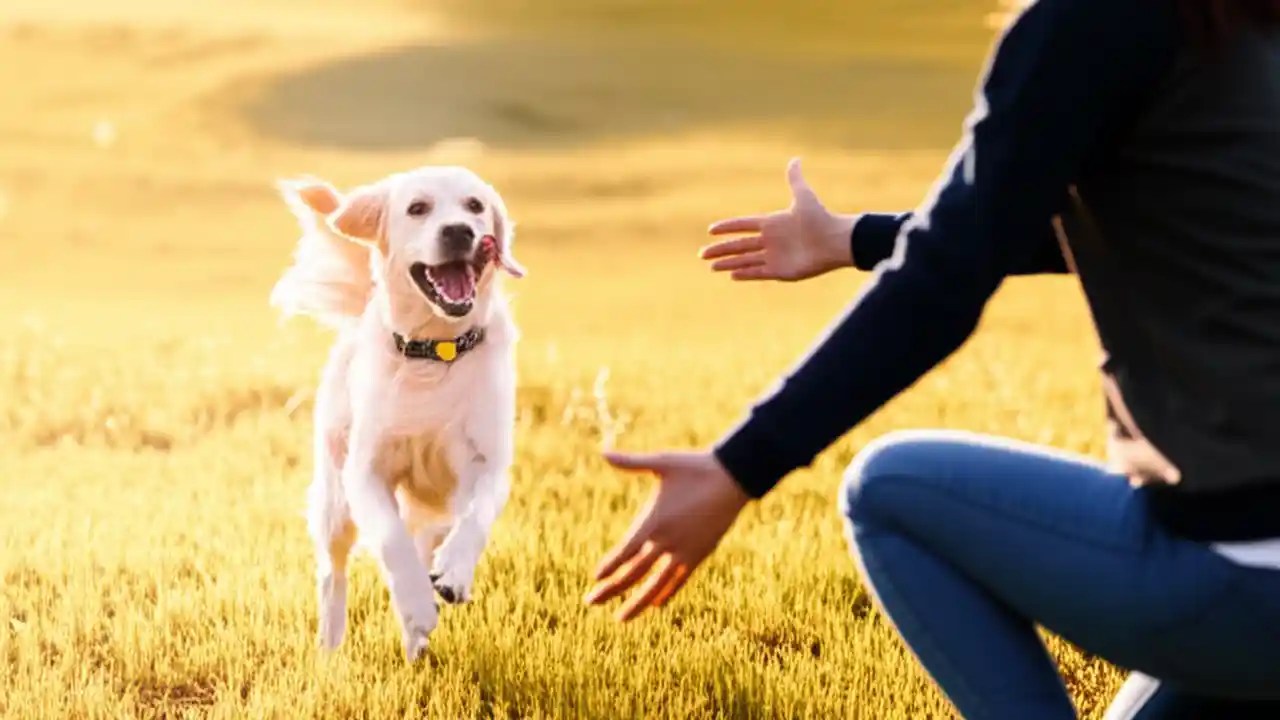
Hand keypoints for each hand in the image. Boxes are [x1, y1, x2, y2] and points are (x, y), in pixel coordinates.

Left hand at [584, 450, 749, 621]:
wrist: (734, 477)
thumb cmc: (695, 467)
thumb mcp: (662, 463)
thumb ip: (631, 463)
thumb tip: (603, 452)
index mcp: (655, 521)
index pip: (626, 552)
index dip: (610, 567)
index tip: (595, 578)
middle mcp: (668, 541)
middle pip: (635, 573)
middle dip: (611, 589)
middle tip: (590, 601)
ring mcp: (685, 551)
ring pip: (656, 585)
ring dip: (637, 603)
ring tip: (620, 618)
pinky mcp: (700, 554)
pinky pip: (679, 580)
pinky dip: (666, 593)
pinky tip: (656, 605)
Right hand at [701, 157, 856, 281]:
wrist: (835, 241)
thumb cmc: (820, 218)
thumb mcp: (804, 196)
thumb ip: (795, 179)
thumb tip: (795, 159)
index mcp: (773, 222)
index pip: (744, 225)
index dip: (727, 227)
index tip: (711, 230)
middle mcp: (771, 240)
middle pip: (739, 245)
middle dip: (720, 249)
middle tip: (701, 254)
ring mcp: (775, 256)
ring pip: (745, 260)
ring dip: (728, 263)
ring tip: (711, 267)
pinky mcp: (781, 271)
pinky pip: (758, 272)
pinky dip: (745, 274)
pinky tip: (731, 275)